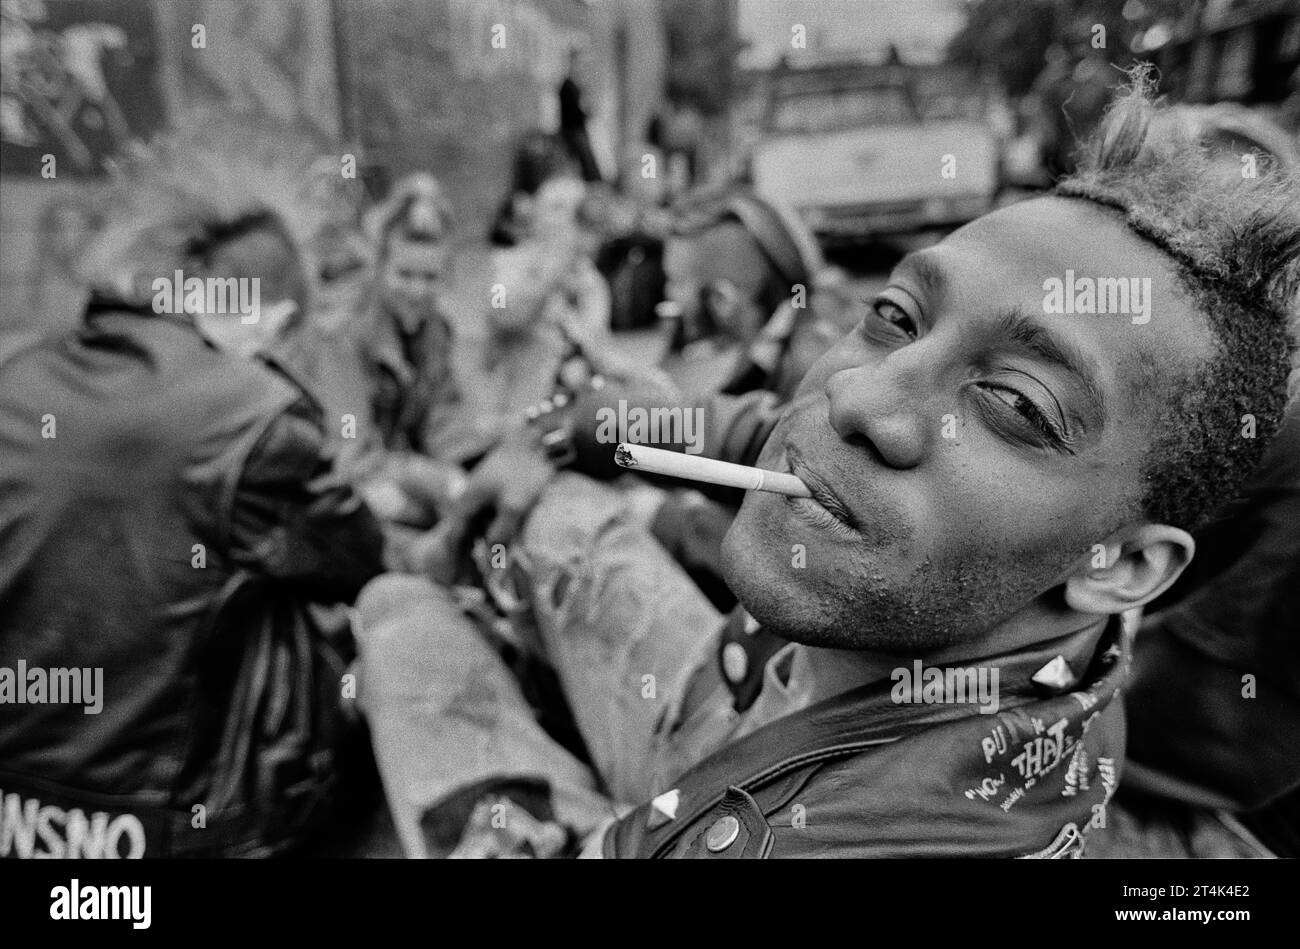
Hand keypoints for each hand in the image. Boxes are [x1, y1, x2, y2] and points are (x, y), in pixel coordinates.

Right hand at [416, 431, 554, 583]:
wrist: (538, 439)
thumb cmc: (525, 471)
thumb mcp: (514, 506)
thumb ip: (500, 534)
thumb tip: (490, 561)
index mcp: (466, 503)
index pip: (454, 541)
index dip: (456, 564)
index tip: (460, 585)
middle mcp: (468, 499)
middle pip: (462, 537)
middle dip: (465, 561)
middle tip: (472, 586)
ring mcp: (481, 494)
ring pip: (474, 529)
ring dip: (478, 551)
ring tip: (484, 574)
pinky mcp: (496, 492)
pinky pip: (486, 521)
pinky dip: (489, 538)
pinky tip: (499, 549)